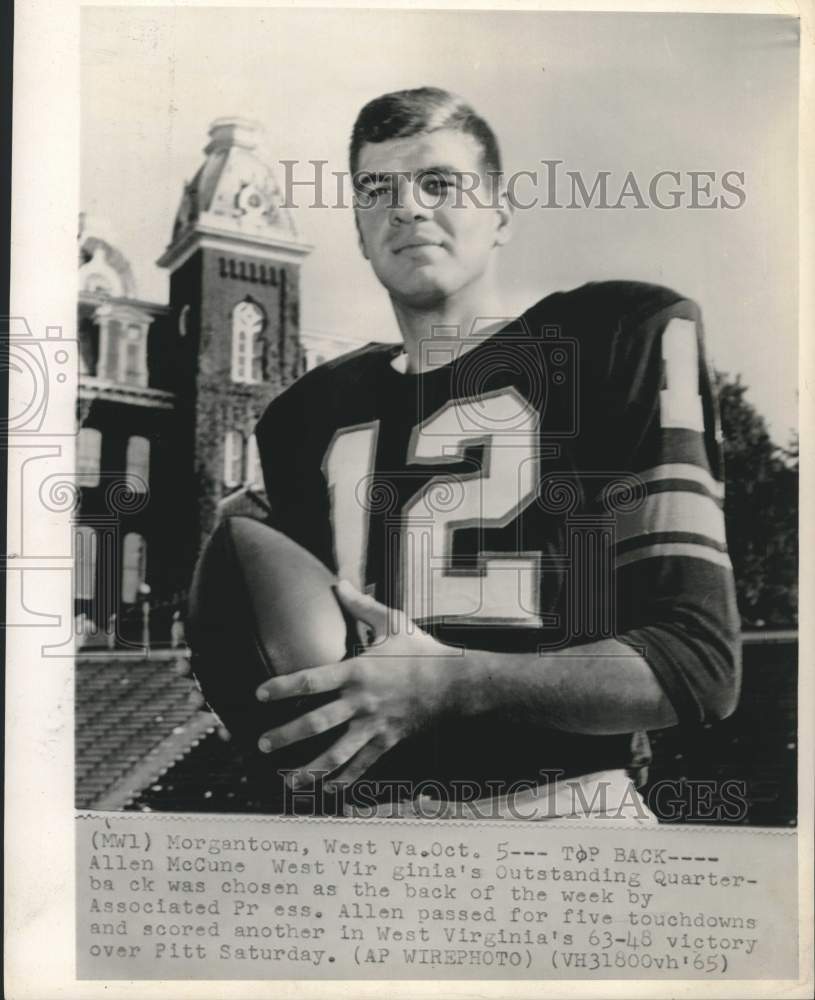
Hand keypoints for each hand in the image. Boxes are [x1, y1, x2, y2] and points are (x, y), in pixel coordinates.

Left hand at [254, 580, 461, 788]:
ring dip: (310, 770)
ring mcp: (375, 724)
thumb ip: (362, 605)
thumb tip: (339, 583)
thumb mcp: (393, 622)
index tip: (260, 693)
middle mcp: (362, 701)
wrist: (456, 683)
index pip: (313, 679)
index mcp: (358, 670)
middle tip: (263, 744)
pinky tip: (327, 791)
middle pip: (317, 722)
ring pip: (337, 753)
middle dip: (287, 735)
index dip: (284, 686)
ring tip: (287, 781)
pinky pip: (362, 766)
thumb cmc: (422, 650)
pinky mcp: (388, 741)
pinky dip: (345, 780)